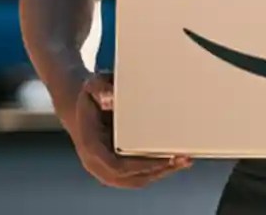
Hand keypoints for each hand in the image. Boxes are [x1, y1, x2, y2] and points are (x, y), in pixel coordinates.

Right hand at [67, 72, 191, 187]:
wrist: (81, 108)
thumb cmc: (90, 97)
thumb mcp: (92, 86)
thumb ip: (101, 88)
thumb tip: (112, 96)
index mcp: (90, 147)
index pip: (116, 166)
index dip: (141, 166)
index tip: (163, 159)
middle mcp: (96, 163)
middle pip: (130, 177)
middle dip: (158, 170)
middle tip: (182, 159)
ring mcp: (106, 169)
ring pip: (136, 179)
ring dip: (161, 172)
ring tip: (184, 160)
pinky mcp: (117, 168)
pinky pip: (138, 175)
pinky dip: (157, 171)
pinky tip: (175, 162)